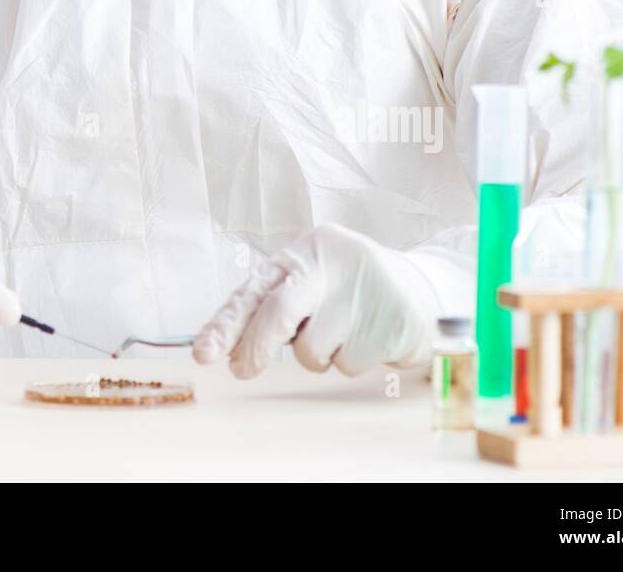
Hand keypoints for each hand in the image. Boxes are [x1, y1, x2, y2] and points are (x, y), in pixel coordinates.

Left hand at [193, 224, 437, 377]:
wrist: (418, 286)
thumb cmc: (346, 289)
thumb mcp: (308, 282)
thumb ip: (273, 306)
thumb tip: (232, 349)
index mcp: (303, 253)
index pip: (255, 289)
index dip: (225, 323)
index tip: (204, 353)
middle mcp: (330, 265)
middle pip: (278, 312)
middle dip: (256, 348)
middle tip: (242, 369)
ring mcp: (362, 292)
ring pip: (313, 350)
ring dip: (318, 355)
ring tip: (342, 333)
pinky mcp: (390, 321)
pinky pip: (348, 364)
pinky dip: (352, 360)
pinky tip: (369, 336)